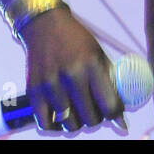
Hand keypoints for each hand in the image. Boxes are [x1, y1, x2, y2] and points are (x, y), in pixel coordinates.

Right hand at [19, 8, 126, 135]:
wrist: (45, 26)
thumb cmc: (77, 41)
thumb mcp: (99, 54)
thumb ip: (110, 82)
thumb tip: (121, 116)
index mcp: (92, 65)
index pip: (109, 105)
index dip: (115, 115)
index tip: (114, 113)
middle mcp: (71, 76)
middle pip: (90, 118)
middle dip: (97, 119)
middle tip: (96, 110)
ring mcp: (50, 85)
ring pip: (69, 124)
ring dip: (78, 123)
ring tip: (79, 112)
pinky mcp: (33, 92)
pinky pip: (45, 124)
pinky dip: (56, 126)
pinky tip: (62, 117)